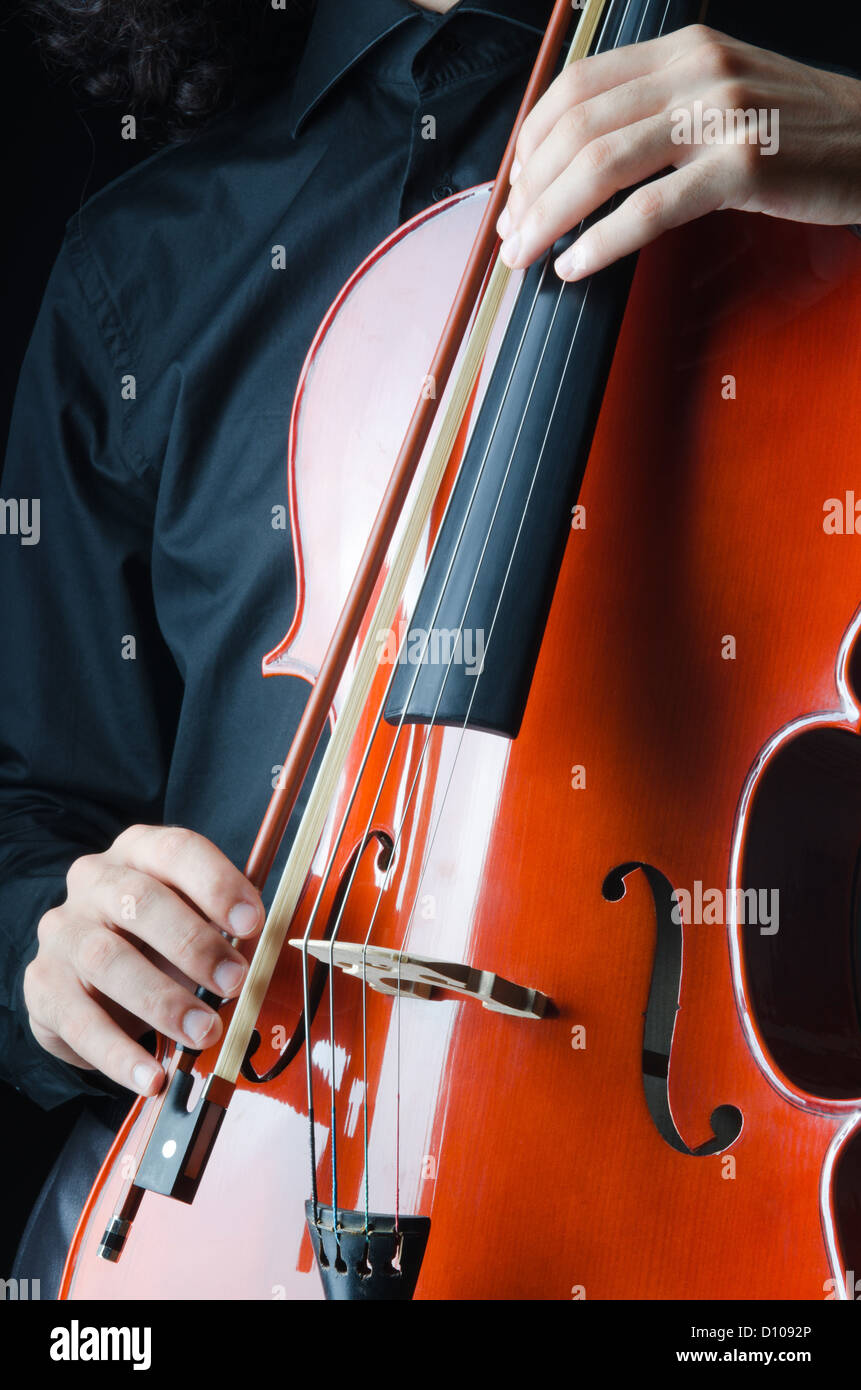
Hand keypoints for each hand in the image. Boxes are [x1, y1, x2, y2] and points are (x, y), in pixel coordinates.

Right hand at [23, 825, 263, 1095]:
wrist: (86, 978)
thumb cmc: (155, 941)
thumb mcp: (194, 922)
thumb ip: (226, 930)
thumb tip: (266, 953)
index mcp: (140, 852)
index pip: (176, 851)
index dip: (217, 884)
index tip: (253, 922)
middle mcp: (95, 882)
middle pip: (139, 901)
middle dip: (194, 943)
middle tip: (235, 981)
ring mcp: (63, 932)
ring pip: (106, 960)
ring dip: (163, 1001)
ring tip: (205, 1033)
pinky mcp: (42, 984)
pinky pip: (80, 1022)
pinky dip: (119, 1055)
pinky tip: (152, 1077)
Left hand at [497, 24, 860, 281]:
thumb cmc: (799, 134)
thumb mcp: (724, 97)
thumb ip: (659, 111)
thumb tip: (584, 158)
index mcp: (684, 52)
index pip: (578, 86)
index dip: (531, 141)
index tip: (513, 187)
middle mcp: (697, 73)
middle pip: (579, 126)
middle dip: (529, 187)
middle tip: (508, 232)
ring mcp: (721, 118)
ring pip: (603, 164)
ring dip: (549, 215)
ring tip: (525, 253)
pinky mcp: (744, 169)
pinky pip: (649, 209)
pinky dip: (599, 242)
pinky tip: (574, 264)